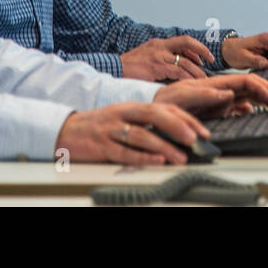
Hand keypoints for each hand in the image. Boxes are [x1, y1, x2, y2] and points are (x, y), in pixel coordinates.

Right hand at [54, 102, 207, 166]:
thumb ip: (147, 123)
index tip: (202, 131)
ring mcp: (111, 130)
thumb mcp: (124, 117)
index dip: (185, 118)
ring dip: (164, 146)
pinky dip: (143, 156)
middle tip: (196, 138)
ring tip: (181, 157)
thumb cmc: (99, 125)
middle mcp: (123, 114)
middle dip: (178, 126)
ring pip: (141, 135)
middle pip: (154, 115)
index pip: (164, 108)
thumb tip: (178, 133)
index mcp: (131, 106)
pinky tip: (157, 160)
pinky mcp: (101, 146)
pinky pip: (124, 152)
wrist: (65, 130)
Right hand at [120, 36, 213, 80]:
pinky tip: (191, 85)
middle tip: (210, 63)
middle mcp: (160, 46)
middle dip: (201, 51)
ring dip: (196, 71)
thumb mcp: (146, 58)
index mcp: (158, 43)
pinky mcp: (157, 66)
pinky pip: (177, 71)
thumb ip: (160, 60)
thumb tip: (175, 69)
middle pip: (187, 43)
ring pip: (184, 61)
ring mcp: (159, 55)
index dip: (196, 48)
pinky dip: (187, 78)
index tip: (204, 57)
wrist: (113, 69)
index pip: (182, 41)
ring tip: (203, 80)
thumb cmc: (128, 68)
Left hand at [154, 74, 267, 118]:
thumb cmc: (167, 100)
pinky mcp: (217, 109)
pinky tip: (258, 114)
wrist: (155, 108)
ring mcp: (221, 99)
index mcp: (217, 83)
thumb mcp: (183, 96)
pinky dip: (252, 109)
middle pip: (252, 87)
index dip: (264, 88)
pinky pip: (239, 108)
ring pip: (249, 96)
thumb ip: (206, 95)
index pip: (247, 81)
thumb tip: (228, 94)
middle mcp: (222, 89)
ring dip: (264, 101)